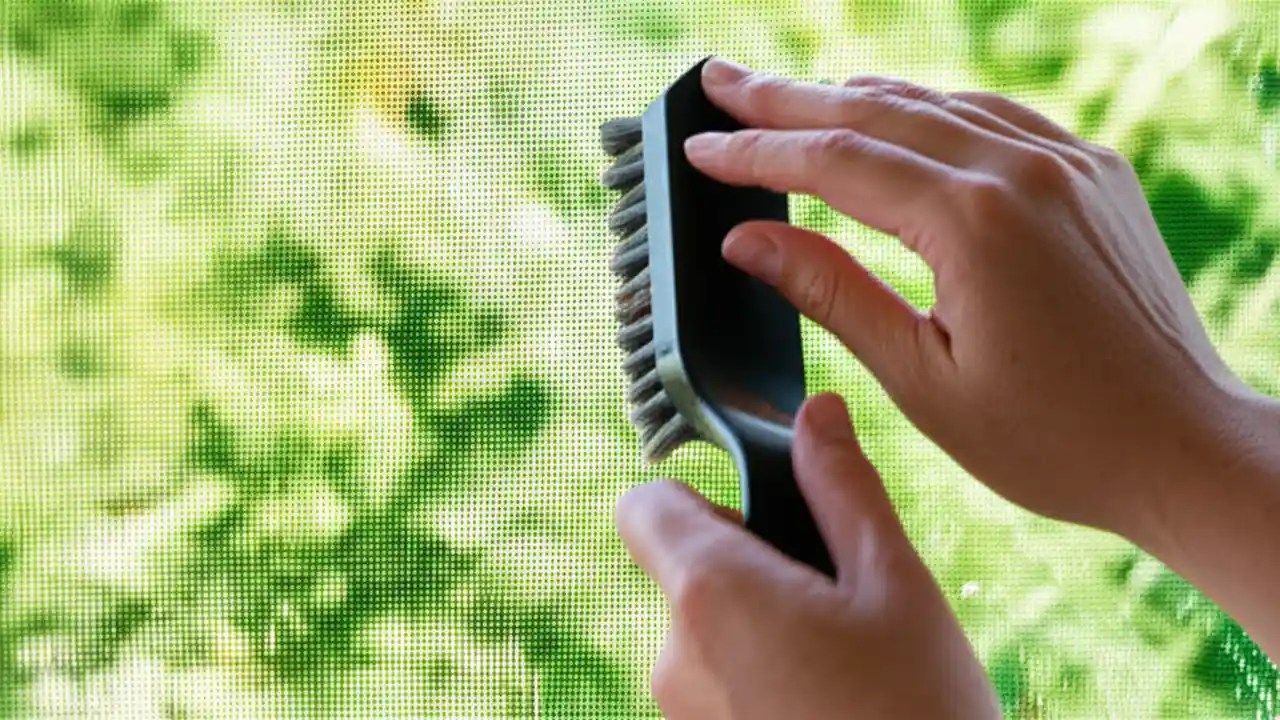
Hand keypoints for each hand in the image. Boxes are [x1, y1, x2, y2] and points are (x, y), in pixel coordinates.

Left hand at [615, 393, 999, 719]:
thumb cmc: (921, 710)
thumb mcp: (894, 583)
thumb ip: (842, 486)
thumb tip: (816, 410)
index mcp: (711, 594)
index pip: (644, 507)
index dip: (693, 490)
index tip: (762, 508)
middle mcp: (675, 657)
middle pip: (684, 569)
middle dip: (750, 560)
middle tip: (838, 592)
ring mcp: (683, 716)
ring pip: (707, 633)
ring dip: (762, 623)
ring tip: (847, 658)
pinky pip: (718, 689)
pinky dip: (760, 678)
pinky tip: (831, 701)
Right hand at [682, 57, 1249, 537]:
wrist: (1184, 448)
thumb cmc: (1054, 438)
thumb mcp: (922, 378)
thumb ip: (832, 292)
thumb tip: (748, 239)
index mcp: (974, 222)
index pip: (835, 162)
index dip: (756, 151)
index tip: (696, 147)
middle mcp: (1023, 170)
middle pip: (877, 112)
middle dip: (787, 97)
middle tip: (719, 81)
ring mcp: (1067, 162)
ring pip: (934, 105)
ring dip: (853, 97)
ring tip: (787, 96)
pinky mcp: (1094, 172)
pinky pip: (993, 117)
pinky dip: (928, 111)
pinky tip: (893, 116)